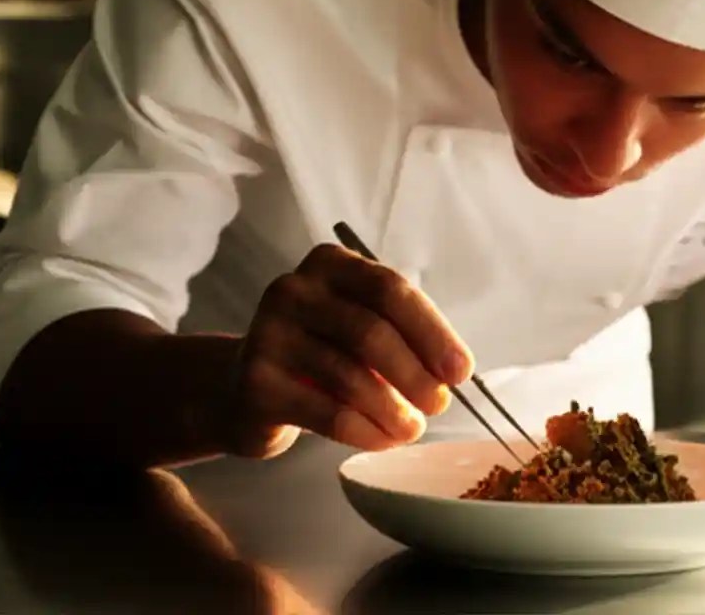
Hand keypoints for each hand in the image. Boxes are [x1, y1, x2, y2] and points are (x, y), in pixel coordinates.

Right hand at [224, 244, 473, 456]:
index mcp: (329, 265)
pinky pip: (328, 412)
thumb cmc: (320, 353)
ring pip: (350, 376)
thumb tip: (450, 373)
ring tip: (413, 428)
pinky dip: (366, 431)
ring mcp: (268, 334)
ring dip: (393, 410)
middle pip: (372, 332)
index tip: (461, 370)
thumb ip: (402, 336)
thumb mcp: (359, 328)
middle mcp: (294, 290)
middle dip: (416, 374)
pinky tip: (384, 439)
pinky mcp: (257, 383)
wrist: (243, 389)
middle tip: (439, 404)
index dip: (433, 332)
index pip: (390, 290)